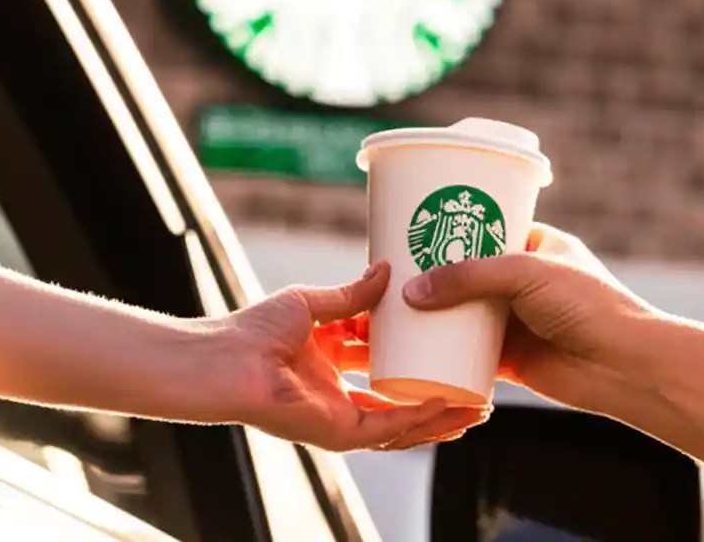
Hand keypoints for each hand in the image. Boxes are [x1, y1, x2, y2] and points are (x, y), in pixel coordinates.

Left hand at [223, 262, 486, 451]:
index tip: (450, 348)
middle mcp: (337, 394)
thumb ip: (351, 294)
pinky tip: (444, 407)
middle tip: (477, 390)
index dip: (417, 361)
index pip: (382, 367)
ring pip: (401, 425)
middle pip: (399, 403)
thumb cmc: (253, 329)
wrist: (226, 358)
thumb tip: (386, 271)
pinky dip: (416, 419)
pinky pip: (386, 428)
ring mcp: (339, 416)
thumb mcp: (313, 302)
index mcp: (329, 364)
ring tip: (475, 410)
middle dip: (439, 401)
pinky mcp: (337, 431)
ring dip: (438, 419)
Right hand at [401, 224, 662, 412]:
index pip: (487, 229)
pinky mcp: (512, 358)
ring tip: (393, 305)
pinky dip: (444, 352)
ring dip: (435, 313)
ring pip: (465, 314)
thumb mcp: (524, 273)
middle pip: (468, 274)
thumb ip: (467, 278)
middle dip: (434, 274)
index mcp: (538, 246)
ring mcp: (518, 321)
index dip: (453, 229)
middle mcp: (526, 283)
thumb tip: (412, 291)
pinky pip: (469, 354)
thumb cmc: (590, 306)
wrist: (626, 367)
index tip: (416, 227)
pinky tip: (413, 346)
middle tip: (394, 269)